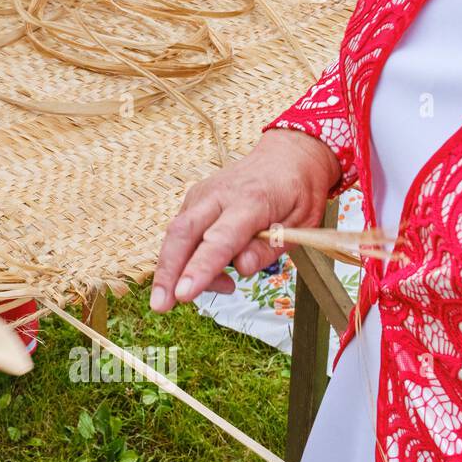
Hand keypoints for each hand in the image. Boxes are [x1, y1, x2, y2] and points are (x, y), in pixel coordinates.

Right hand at [149, 129, 340, 311]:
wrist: (287, 155)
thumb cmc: (296, 192)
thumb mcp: (301, 225)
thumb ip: (270, 248)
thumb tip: (241, 267)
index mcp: (251, 201)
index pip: (220, 240)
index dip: (201, 268)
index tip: (183, 294)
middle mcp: (219, 195)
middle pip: (183, 234)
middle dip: (167, 272)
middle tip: (160, 305)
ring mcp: (201, 195)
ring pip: (175, 234)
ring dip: (174, 269)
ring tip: (200, 291)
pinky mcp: (193, 200)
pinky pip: (181, 232)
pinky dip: (185, 257)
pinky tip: (208, 271)